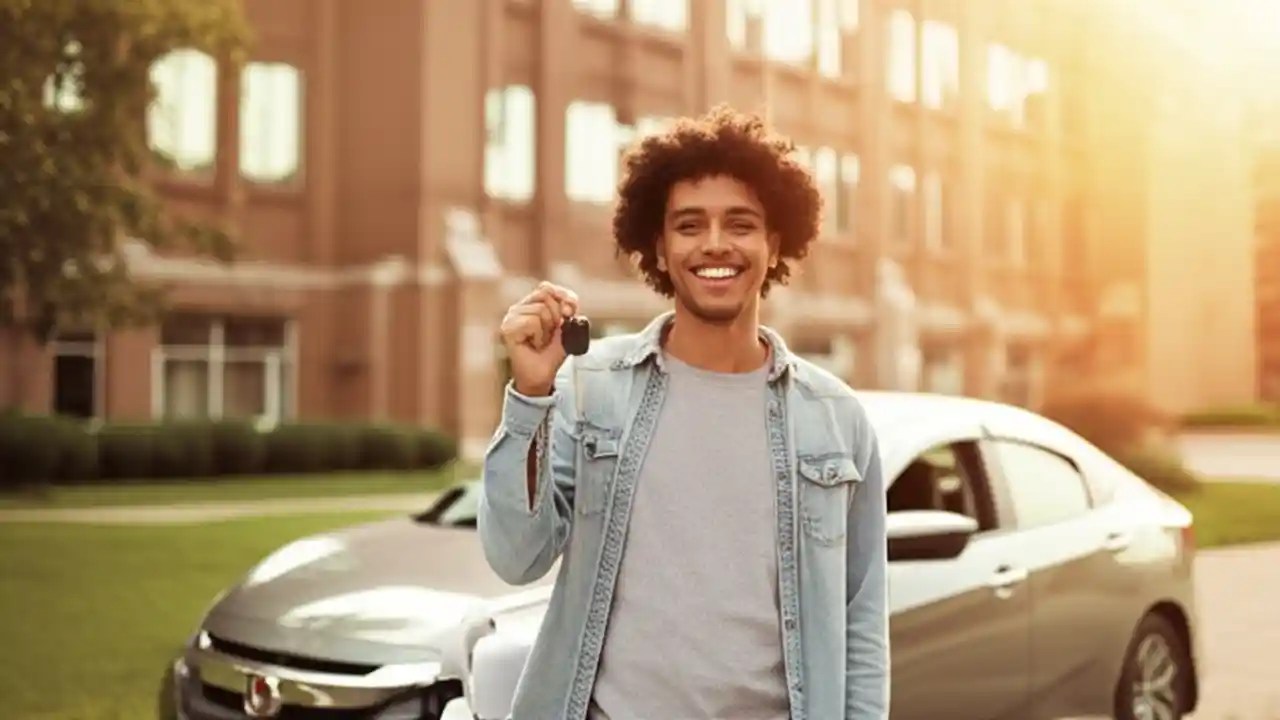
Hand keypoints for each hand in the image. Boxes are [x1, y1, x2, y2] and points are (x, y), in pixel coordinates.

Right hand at [500, 281, 579, 396]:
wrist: (542, 375)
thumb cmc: (551, 352)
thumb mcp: (566, 327)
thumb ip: (568, 310)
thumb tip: (568, 304)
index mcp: (531, 304)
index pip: (546, 287)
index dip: (563, 296)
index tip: (570, 312)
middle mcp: (519, 307)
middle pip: (545, 295)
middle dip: (556, 316)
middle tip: (551, 334)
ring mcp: (511, 317)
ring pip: (540, 310)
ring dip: (547, 330)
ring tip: (541, 341)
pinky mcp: (507, 328)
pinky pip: (532, 322)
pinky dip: (539, 336)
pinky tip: (534, 345)